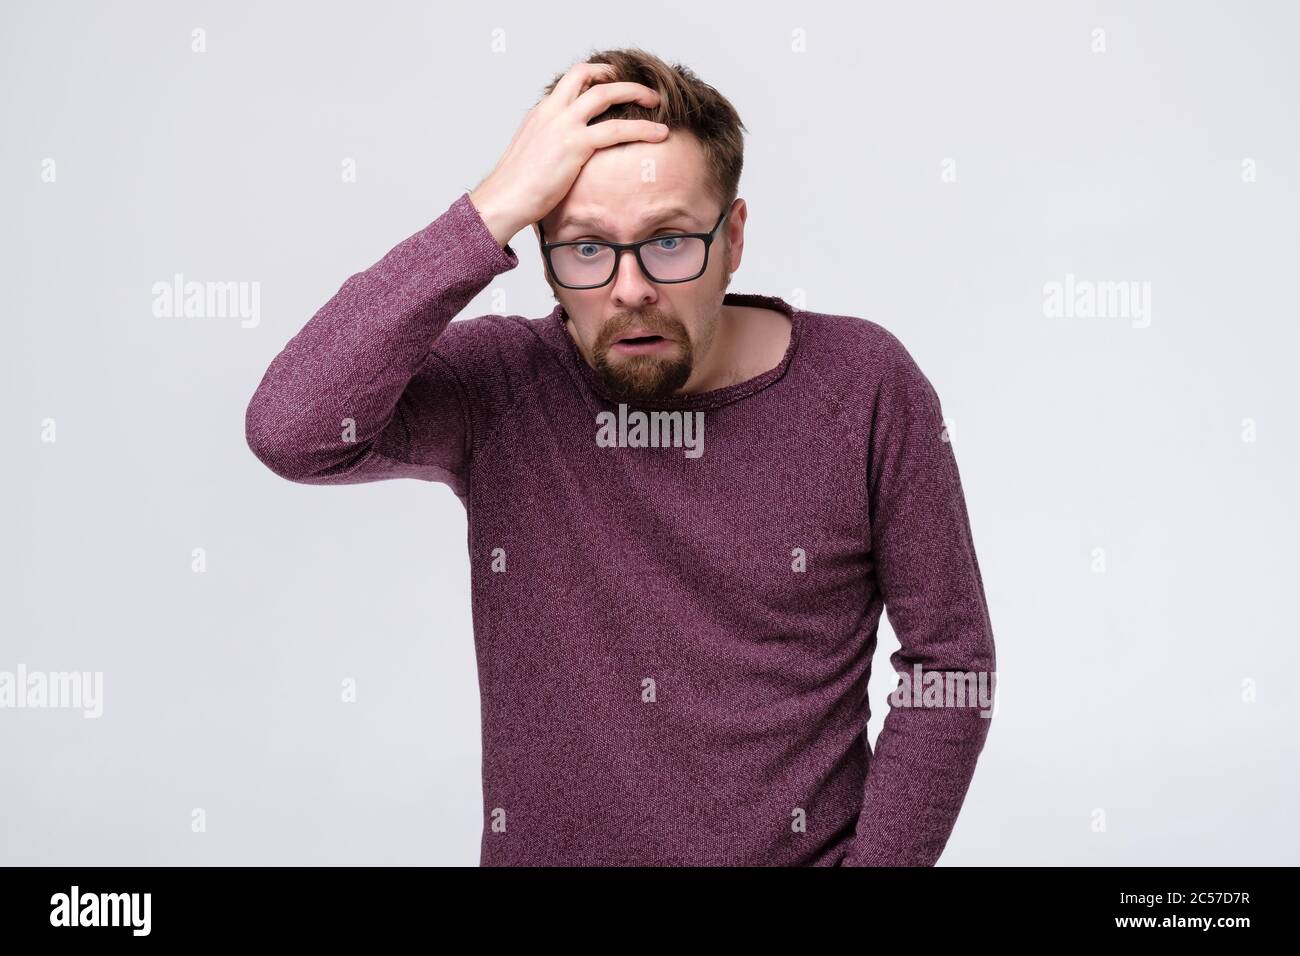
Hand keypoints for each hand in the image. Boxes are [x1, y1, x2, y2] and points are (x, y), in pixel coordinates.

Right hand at [468, 62, 666, 246]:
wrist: (504, 200)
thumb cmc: (516, 189)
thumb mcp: (531, 158)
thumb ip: (548, 149)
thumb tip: (561, 161)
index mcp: (540, 114)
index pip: (569, 83)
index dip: (593, 78)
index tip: (611, 84)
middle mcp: (551, 112)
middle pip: (585, 75)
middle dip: (614, 74)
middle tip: (636, 86)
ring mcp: (563, 125)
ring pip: (605, 93)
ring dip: (634, 92)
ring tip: (656, 101)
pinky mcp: (575, 144)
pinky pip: (617, 129)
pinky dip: (642, 129)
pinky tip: (659, 133)